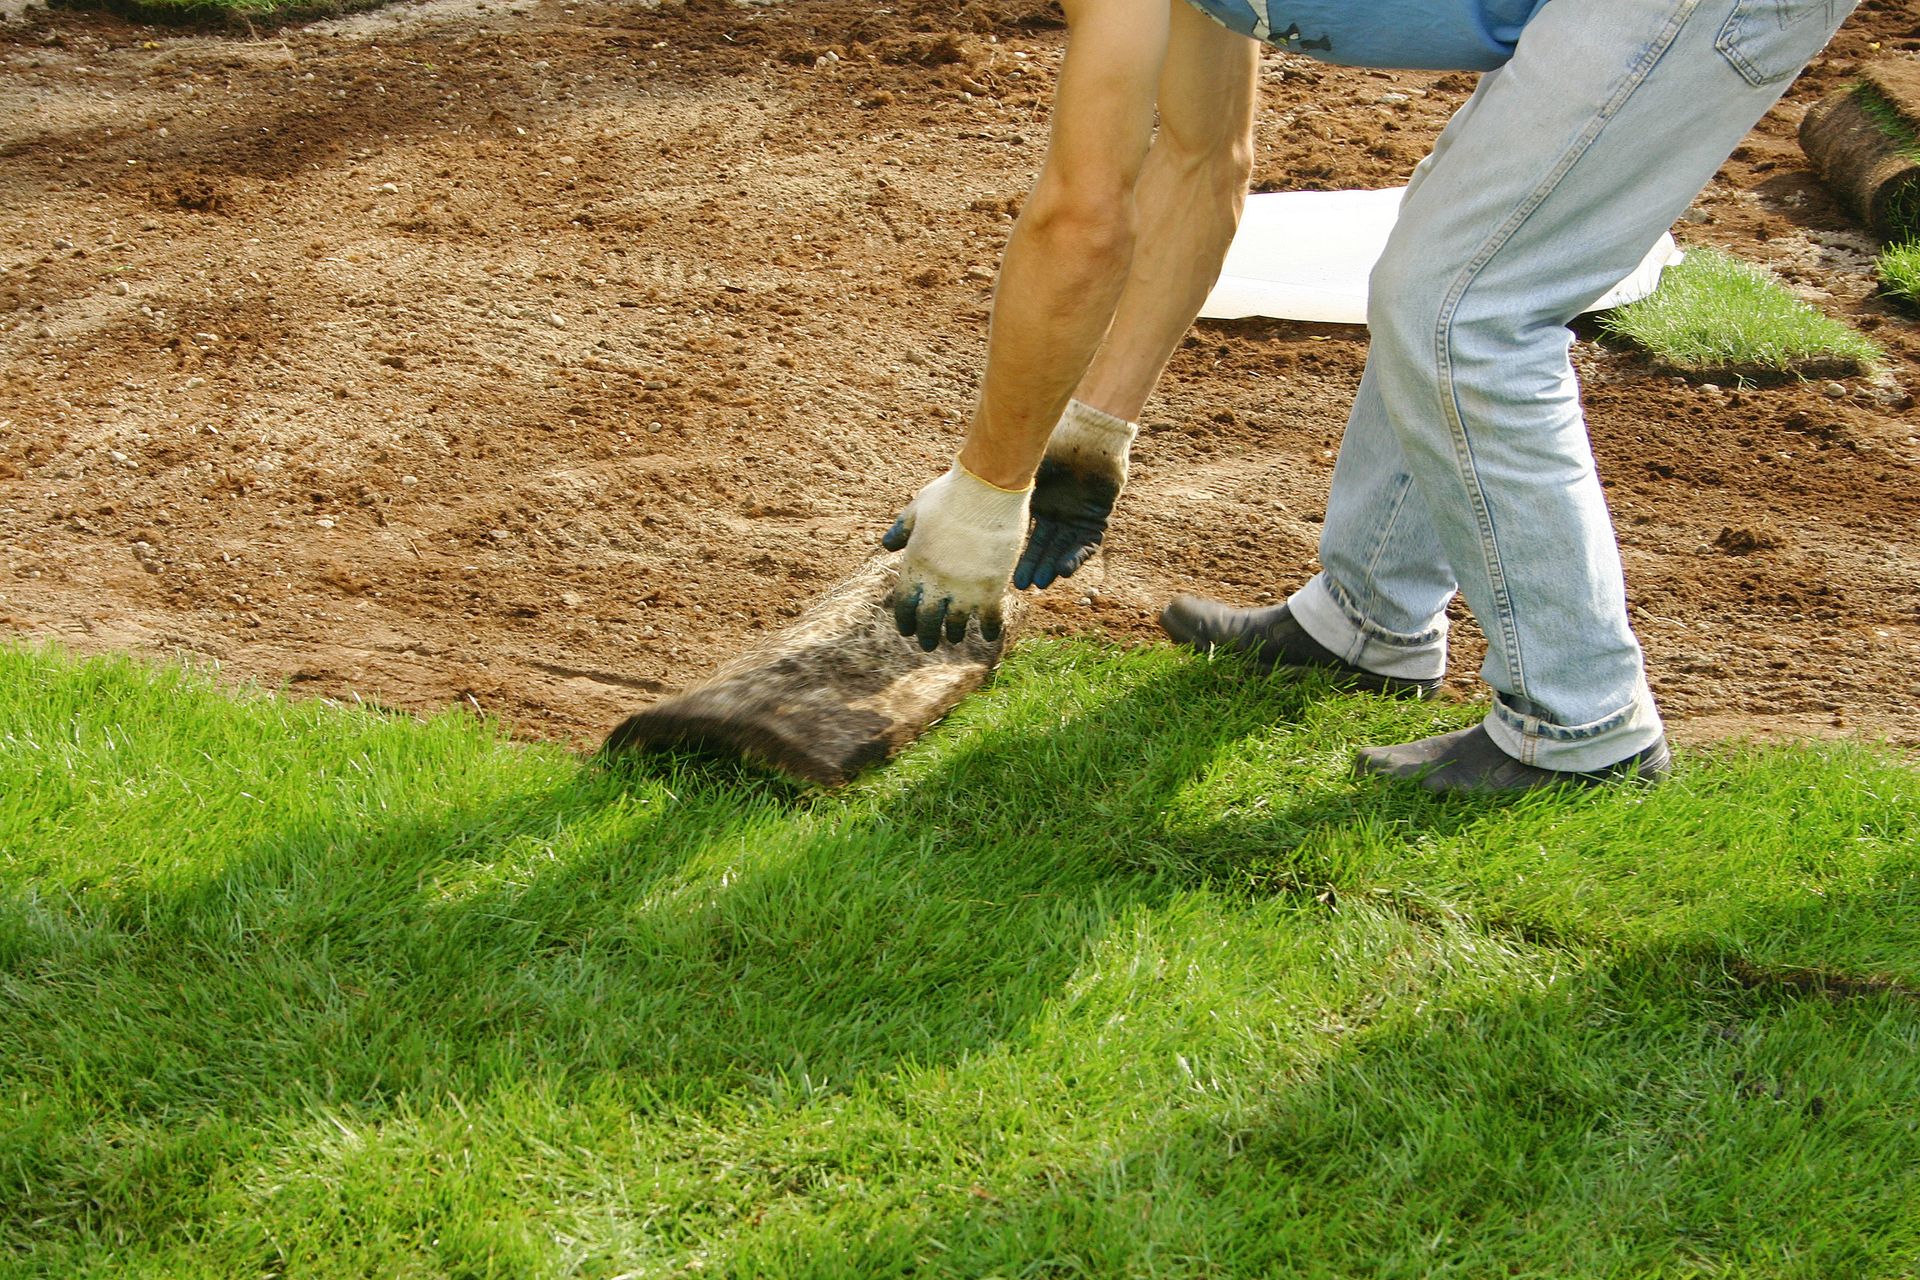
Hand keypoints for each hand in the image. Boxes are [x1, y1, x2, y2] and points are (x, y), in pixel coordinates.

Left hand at [881, 463, 1031, 649]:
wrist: (988, 487)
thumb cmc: (951, 492)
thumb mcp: (917, 508)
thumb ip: (902, 529)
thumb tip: (887, 545)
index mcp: (915, 563)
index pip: (904, 604)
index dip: (905, 621)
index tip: (907, 630)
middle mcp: (936, 582)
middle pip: (928, 621)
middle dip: (927, 636)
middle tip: (929, 645)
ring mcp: (964, 588)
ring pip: (957, 624)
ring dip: (956, 634)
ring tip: (956, 638)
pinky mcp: (991, 587)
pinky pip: (990, 617)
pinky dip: (990, 628)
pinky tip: (990, 636)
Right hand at [1014, 400, 1137, 589]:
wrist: (1089, 432)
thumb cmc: (1053, 443)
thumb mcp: (1021, 466)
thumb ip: (1000, 480)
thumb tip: (962, 485)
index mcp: (1036, 500)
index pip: (1023, 532)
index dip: (1014, 551)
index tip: (1002, 568)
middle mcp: (1055, 510)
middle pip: (1042, 544)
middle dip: (1031, 565)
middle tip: (1020, 585)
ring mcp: (1075, 515)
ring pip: (1062, 548)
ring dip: (1051, 565)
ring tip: (1040, 583)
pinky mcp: (1096, 518)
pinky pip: (1086, 545)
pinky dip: (1075, 558)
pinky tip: (1063, 570)